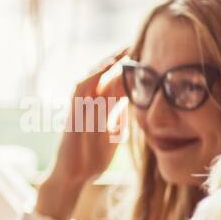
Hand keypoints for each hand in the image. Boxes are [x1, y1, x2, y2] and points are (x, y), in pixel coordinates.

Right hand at [35, 51, 128, 218]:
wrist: (72, 177)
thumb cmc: (90, 160)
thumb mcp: (113, 135)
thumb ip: (119, 119)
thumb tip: (134, 105)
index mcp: (100, 110)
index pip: (116, 83)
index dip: (130, 70)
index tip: (148, 56)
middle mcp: (89, 105)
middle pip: (104, 75)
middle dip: (120, 59)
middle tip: (139, 42)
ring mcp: (79, 108)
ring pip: (91, 77)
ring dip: (106, 62)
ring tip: (123, 49)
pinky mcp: (71, 114)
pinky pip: (79, 89)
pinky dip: (92, 76)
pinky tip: (106, 66)